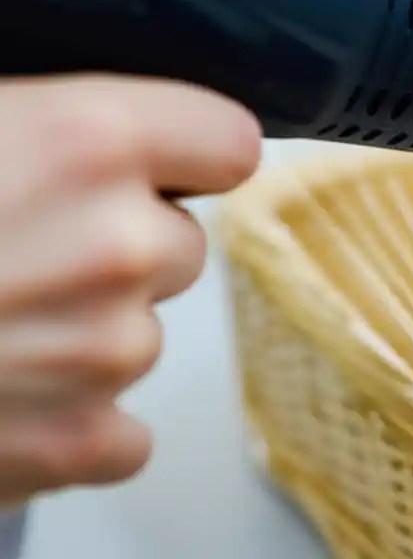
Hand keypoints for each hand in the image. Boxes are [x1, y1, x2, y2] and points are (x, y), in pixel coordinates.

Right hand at [0, 76, 260, 504]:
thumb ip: (35, 129)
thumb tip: (70, 139)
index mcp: (86, 140)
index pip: (228, 143)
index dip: (191, 157)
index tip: (164, 167)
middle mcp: (120, 244)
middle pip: (179, 244)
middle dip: (117, 247)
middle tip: (19, 253)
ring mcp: (107, 352)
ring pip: (143, 334)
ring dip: (83, 333)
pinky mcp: (77, 444)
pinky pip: (122, 431)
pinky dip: (74, 423)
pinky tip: (1, 399)